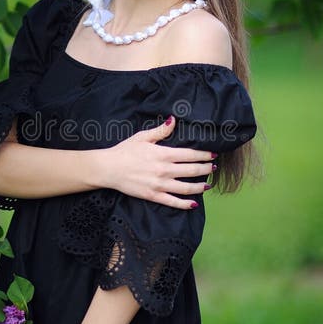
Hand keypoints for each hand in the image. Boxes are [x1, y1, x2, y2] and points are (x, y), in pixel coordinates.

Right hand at [101, 117, 216, 208]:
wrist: (108, 168)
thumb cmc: (125, 151)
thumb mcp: (143, 137)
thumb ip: (161, 130)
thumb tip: (174, 119)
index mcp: (163, 154)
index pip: (190, 154)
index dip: (204, 155)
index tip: (212, 154)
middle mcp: (164, 170)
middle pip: (192, 170)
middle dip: (206, 169)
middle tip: (214, 168)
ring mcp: (159, 185)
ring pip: (186, 187)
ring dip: (200, 186)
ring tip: (208, 185)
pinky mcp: (153, 196)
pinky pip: (173, 202)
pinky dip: (185, 204)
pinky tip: (194, 203)